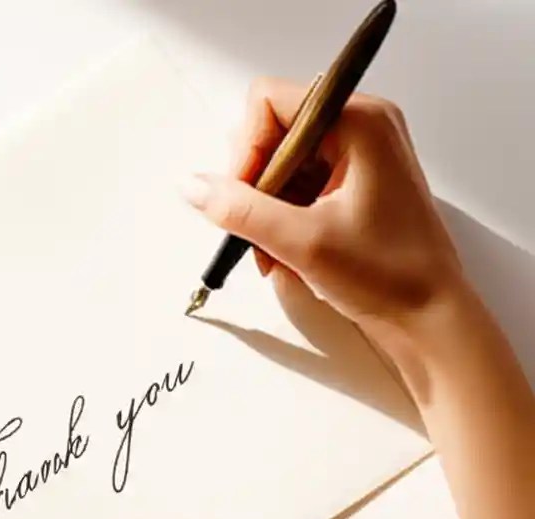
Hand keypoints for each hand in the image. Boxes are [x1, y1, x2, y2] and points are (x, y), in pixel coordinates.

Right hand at [182, 77, 474, 347]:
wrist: (429, 318)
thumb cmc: (385, 275)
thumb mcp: (300, 241)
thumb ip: (238, 209)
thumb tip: (188, 186)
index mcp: (359, 121)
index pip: (270, 101)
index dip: (246, 148)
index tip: (244, 198)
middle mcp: (361, 124)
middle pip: (272, 128)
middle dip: (253, 181)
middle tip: (255, 227)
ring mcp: (360, 152)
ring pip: (280, 159)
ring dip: (264, 205)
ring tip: (270, 251)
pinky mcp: (355, 179)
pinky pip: (298, 181)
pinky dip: (280, 214)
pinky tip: (283, 251)